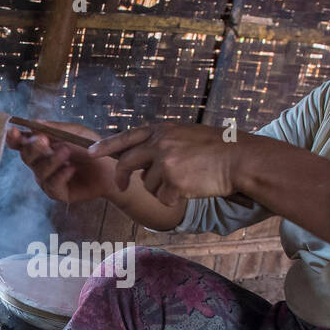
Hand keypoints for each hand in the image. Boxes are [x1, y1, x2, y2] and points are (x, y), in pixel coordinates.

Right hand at [7, 121, 114, 203]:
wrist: (110, 168)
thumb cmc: (91, 148)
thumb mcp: (74, 132)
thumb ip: (55, 128)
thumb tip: (35, 123)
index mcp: (41, 147)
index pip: (20, 143)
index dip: (14, 139)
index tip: (14, 132)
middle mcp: (40, 163)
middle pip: (26, 156)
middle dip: (33, 148)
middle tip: (45, 141)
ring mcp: (47, 179)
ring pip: (39, 170)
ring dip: (51, 160)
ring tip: (67, 152)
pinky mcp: (57, 193)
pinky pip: (52, 185)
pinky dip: (60, 175)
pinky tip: (71, 168)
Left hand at [88, 123, 248, 205]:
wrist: (239, 159)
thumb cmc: (217, 149)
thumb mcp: (185, 136)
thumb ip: (162, 144)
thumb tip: (141, 163)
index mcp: (162, 130)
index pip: (127, 137)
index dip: (106, 145)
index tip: (90, 152)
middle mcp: (160, 143)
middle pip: (127, 163)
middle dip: (120, 178)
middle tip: (120, 187)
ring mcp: (166, 162)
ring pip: (148, 185)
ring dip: (162, 189)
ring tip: (186, 180)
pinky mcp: (173, 182)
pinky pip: (163, 198)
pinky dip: (174, 199)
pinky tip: (191, 189)